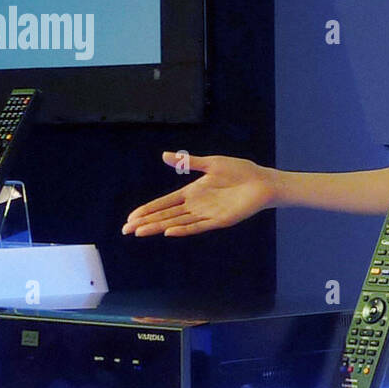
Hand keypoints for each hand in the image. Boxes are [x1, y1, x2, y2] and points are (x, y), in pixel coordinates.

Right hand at [122, 152, 275, 236]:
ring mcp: (207, 214)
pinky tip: (170, 231)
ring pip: (177, 222)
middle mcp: (196, 205)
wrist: (262, 181)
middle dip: (146, 222)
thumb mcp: (211, 163)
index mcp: (192, 192)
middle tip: (126, 230)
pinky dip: (184, 229)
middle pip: (166, 215)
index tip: (131, 217)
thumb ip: (188, 162)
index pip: (164, 203)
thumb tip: (163, 155)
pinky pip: (198, 226)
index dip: (148, 209)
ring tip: (142, 232)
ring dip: (160, 227)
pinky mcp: (220, 220)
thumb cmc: (239, 171)